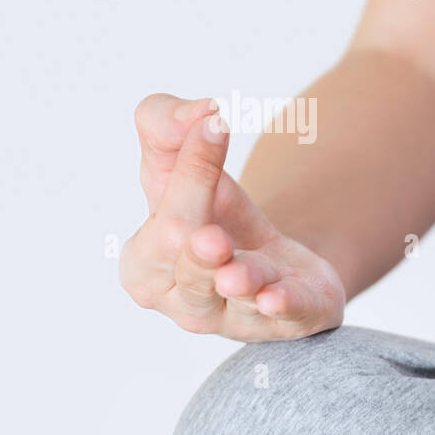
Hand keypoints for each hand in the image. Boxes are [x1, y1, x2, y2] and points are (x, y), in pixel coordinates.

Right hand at [119, 94, 344, 338]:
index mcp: (144, 268)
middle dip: (202, 254)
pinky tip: (277, 297)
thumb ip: (163, 124)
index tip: (214, 124)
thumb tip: (201, 111)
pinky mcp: (290, 323)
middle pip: (194, 270)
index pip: (165, 227)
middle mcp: (186, 303)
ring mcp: (238, 319)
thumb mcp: (172, 160)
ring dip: (244, 282)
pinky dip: (283, 307)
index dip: (190, 178)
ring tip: (238, 275)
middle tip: (212, 236)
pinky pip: (287, 319)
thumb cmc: (204, 211)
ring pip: (240, 300)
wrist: (266, 252)